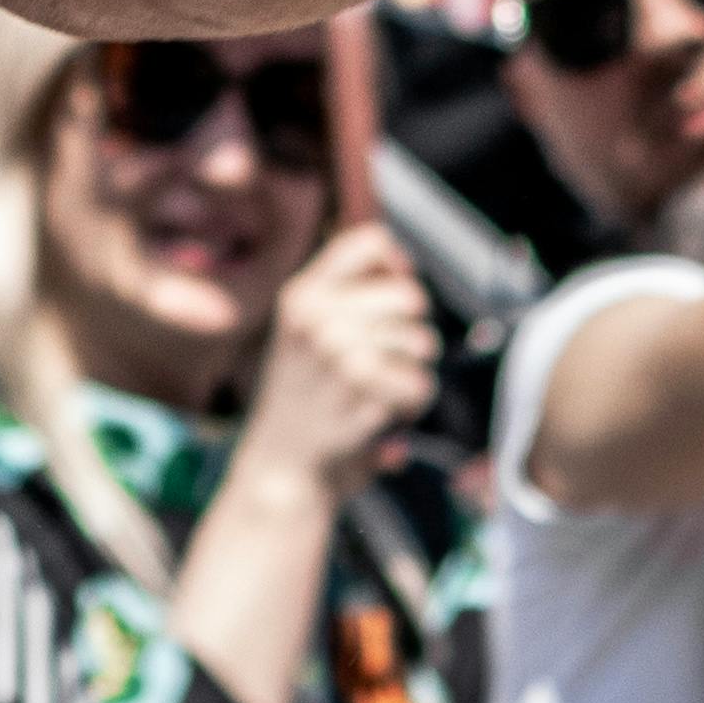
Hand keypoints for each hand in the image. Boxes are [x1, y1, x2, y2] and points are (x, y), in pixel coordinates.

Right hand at [233, 225, 440, 499]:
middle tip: (390, 353)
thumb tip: (401, 260)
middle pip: (409, 295)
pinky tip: (387, 408)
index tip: (390, 295)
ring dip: (413, 368)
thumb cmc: (301, 390)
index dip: (396, 266)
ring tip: (384, 383)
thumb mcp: (302, 326)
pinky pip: (421, 385)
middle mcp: (318, 317)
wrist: (281, 460)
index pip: (372, 242)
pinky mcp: (365, 399)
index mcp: (303, 292)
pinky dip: (413, 401)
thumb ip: (342, 289)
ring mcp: (340, 357)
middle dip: (411, 327)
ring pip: (422, 342)